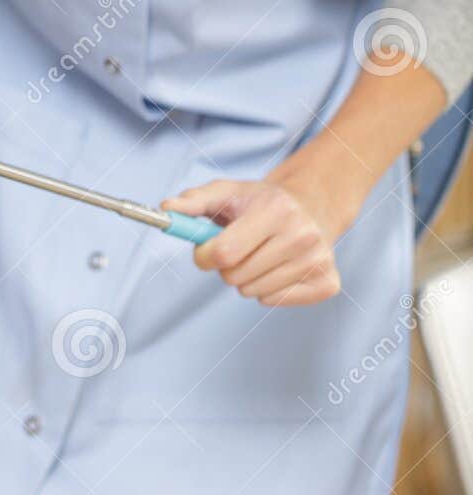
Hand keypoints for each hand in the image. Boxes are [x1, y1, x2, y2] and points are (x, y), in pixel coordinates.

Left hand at [160, 161, 350, 306]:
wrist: (311, 206)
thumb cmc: (261, 202)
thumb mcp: (228, 193)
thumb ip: (194, 201)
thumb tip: (166, 208)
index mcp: (275, 209)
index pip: (224, 252)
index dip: (204, 256)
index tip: (205, 250)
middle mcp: (302, 235)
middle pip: (235, 276)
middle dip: (226, 266)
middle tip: (240, 247)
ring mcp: (318, 260)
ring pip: (253, 292)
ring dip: (246, 278)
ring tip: (260, 254)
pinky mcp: (328, 283)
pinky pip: (274, 301)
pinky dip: (268, 290)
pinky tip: (278, 267)